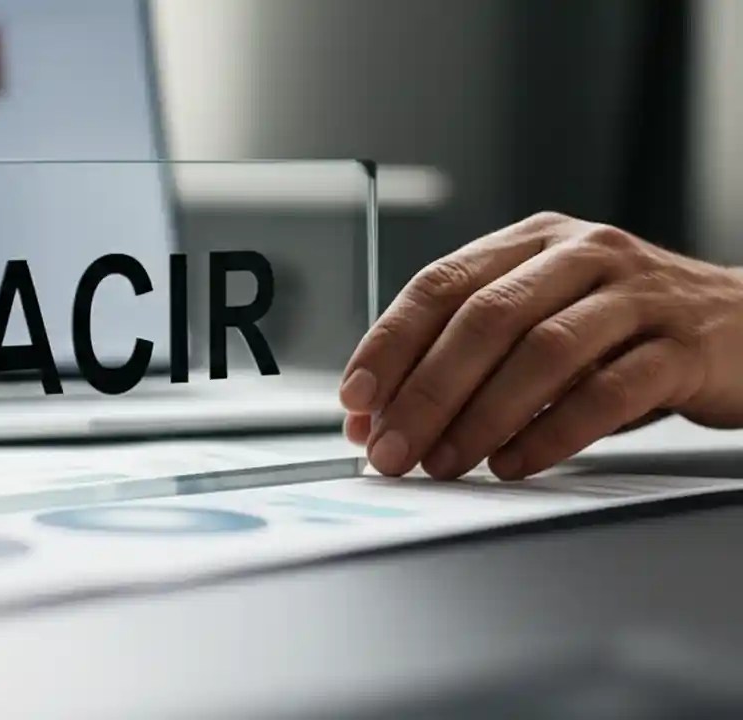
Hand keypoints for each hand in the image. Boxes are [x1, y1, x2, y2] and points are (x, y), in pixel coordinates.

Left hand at [339, 212, 742, 479]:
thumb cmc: (626, 331)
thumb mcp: (545, 318)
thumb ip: (472, 354)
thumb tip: (381, 415)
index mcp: (532, 241)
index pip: (440, 284)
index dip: (389, 344)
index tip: (354, 400)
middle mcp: (580, 254)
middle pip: (483, 320)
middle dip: (425, 392)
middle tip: (391, 450)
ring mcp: (637, 295)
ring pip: (542, 352)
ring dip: (481, 417)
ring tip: (445, 462)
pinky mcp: (685, 346)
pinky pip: (609, 392)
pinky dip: (553, 432)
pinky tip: (517, 464)